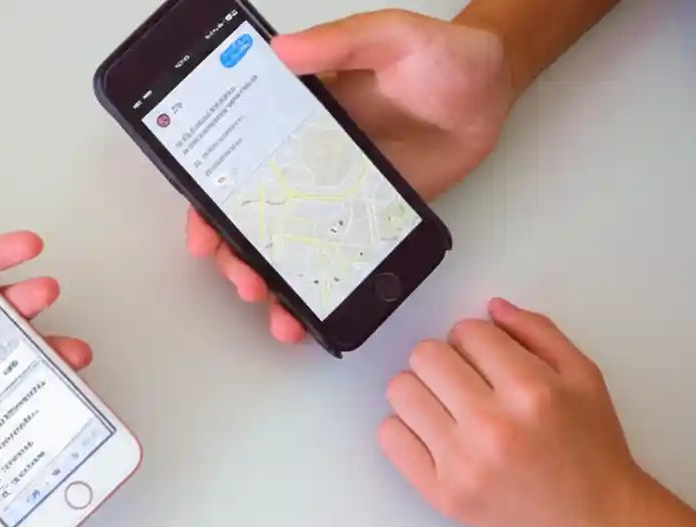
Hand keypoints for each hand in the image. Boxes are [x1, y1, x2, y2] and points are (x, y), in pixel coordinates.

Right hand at [187, 10, 513, 342]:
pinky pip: (334, 258)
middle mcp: (302, 160)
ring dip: (271, 283)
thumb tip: (282, 50)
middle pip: (249, 216)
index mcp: (290, 117)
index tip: (203, 230)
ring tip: (278, 314)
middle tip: (244, 281)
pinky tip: (310, 319)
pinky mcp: (367, 218)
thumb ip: (339, 42)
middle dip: (236, 256)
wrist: (493, 92)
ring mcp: (333, 194)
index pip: (232, 162)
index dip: (208, 200)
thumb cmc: (442, 57)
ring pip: (286, 246)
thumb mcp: (389, 37)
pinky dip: (319, 292)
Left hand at [378, 299, 654, 526]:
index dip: (473, 338)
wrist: (595, 522)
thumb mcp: (584, 377)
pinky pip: (389, 437)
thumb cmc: (591, 450)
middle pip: (425, 356)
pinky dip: (404, 427)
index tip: (483, 356)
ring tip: (446, 405)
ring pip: (400, 391)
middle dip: (443, 359)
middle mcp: (494, 426)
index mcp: (532, 391)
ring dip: (419, 390)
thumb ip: (538, 333)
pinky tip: (433, 432)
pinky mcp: (441, 493)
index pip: (467, 332)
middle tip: (462, 379)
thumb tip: (491, 308)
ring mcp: (463, 463)